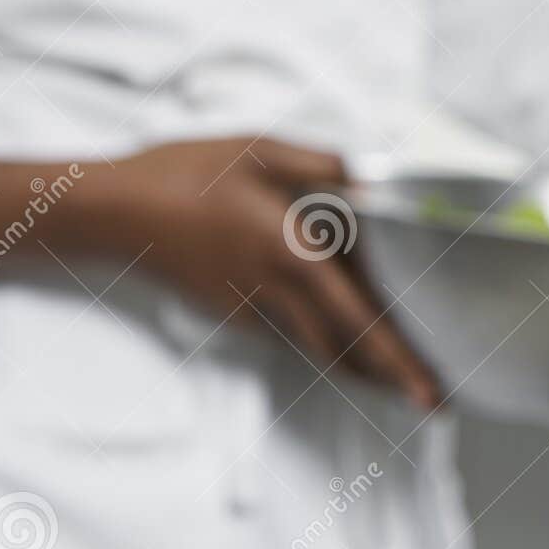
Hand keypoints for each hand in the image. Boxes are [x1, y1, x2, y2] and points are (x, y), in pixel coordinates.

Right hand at [112, 137, 440, 408]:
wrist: (113, 212)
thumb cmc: (183, 174)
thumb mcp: (258, 150)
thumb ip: (322, 165)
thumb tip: (374, 179)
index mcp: (294, 253)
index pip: (361, 321)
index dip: (401, 362)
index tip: (432, 395)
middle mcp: (279, 293)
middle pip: (349, 351)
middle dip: (394, 379)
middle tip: (435, 399)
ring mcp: (255, 311)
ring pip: (322, 349)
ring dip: (364, 366)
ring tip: (404, 378)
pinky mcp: (237, 316)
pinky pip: (293, 334)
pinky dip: (326, 343)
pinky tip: (349, 338)